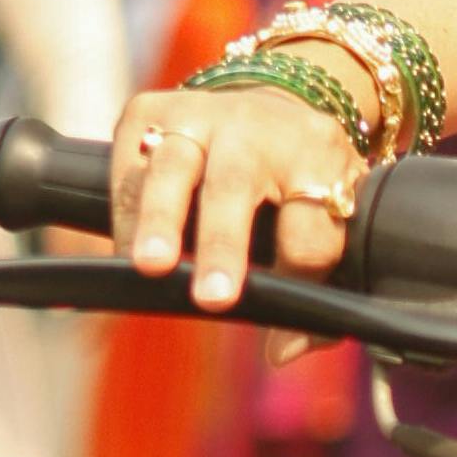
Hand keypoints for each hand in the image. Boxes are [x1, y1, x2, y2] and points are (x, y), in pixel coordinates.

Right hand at [114, 77, 365, 311]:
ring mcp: (202, 114)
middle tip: (211, 298)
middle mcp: (259, 131)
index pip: (311, 226)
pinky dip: (123, 204)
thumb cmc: (303, 179)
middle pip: (236, 186)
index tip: (280, 330)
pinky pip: (129, 155)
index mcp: (319, 160)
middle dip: (222, 244)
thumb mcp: (333, 218)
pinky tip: (124, 246)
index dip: (298, 276)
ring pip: (172, 165)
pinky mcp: (153, 108)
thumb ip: (320, 286)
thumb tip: (282, 353)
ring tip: (143, 267)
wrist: (275, 104)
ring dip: (155, 219)